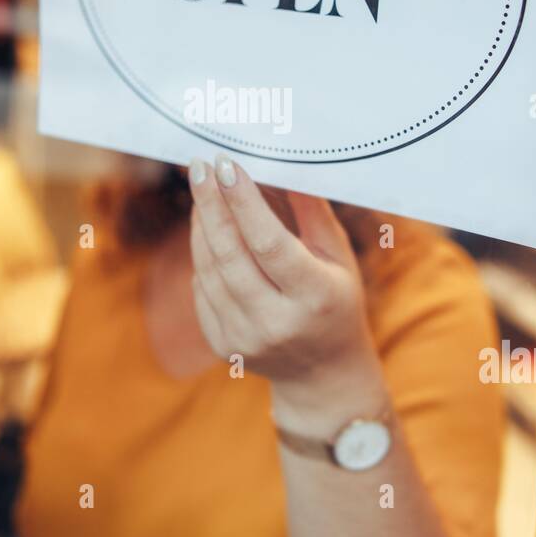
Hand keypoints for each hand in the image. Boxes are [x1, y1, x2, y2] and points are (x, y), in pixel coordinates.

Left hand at [187, 155, 387, 433]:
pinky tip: (207, 229)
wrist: (323, 373)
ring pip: (209, 270)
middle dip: (211, 204)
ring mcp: (246, 339)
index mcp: (315, 297)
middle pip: (230, 255)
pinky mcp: (224, 347)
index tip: (226, 164)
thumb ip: (309, 210)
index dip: (243, 201)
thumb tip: (278, 163)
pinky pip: (202, 290)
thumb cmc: (336, 299)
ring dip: (201, 225)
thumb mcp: (337, 256)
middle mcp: (278, 322)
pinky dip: (201, 255)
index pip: (269, 243)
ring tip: (203, 191)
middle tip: (198, 166)